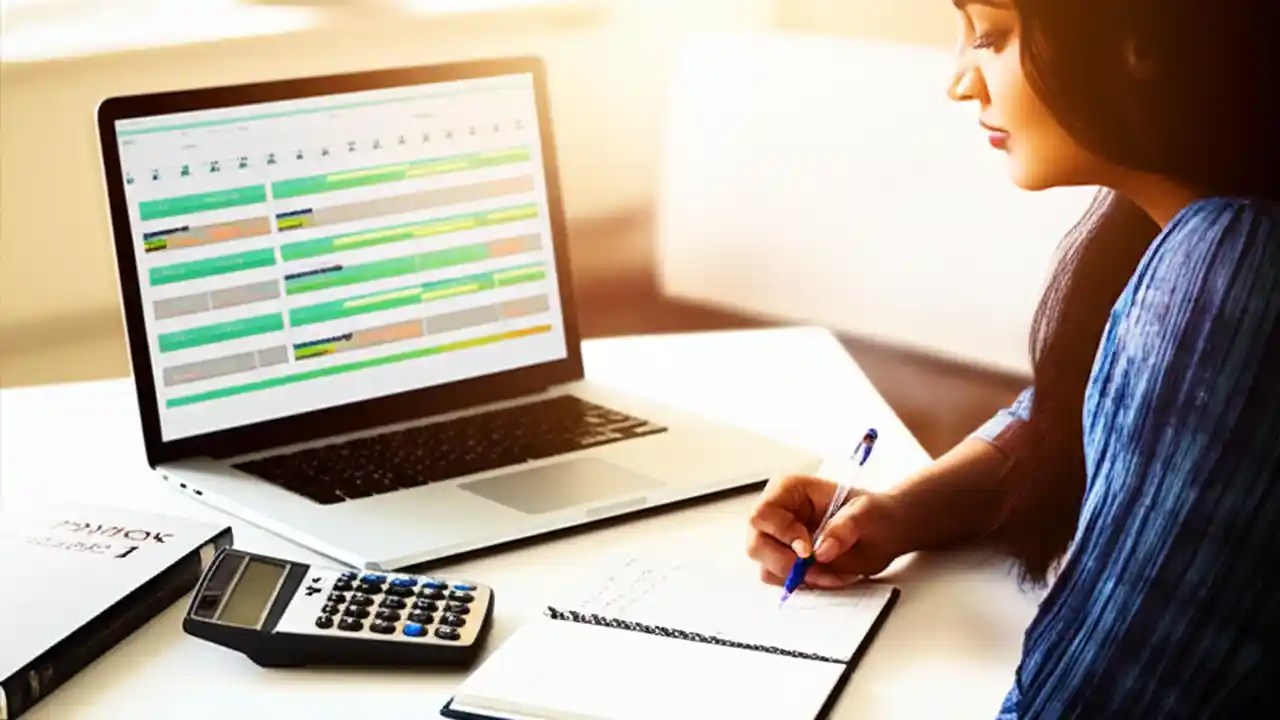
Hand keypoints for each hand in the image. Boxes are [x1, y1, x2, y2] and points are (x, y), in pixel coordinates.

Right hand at [746, 474, 910, 587]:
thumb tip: (823, 550)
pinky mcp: (790, 563)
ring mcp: (781, 541)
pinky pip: (783, 581)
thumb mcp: (866, 513)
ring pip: (767, 567)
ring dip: (799, 577)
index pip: (764, 514)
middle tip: (816, 568)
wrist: (887, 532)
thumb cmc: (875, 512)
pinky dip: (806, 585)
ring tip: (832, 573)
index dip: (780, 534)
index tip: (807, 551)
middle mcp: (779, 515)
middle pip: (757, 544)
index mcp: (789, 491)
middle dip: (786, 563)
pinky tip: (830, 576)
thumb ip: (844, 527)